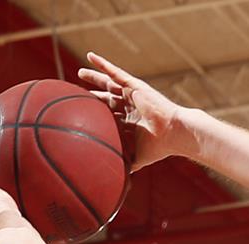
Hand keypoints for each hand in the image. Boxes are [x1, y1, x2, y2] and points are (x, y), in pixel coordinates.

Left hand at [78, 52, 189, 170]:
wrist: (172, 134)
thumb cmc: (157, 148)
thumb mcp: (135, 158)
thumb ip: (123, 164)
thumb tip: (112, 182)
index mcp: (129, 122)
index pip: (108, 116)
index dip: (95, 114)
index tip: (79, 114)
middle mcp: (129, 107)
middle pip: (105, 98)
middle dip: (92, 96)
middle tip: (76, 93)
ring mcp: (131, 95)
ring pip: (108, 83)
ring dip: (94, 77)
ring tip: (80, 72)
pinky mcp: (134, 86)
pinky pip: (115, 72)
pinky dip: (103, 64)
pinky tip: (90, 57)